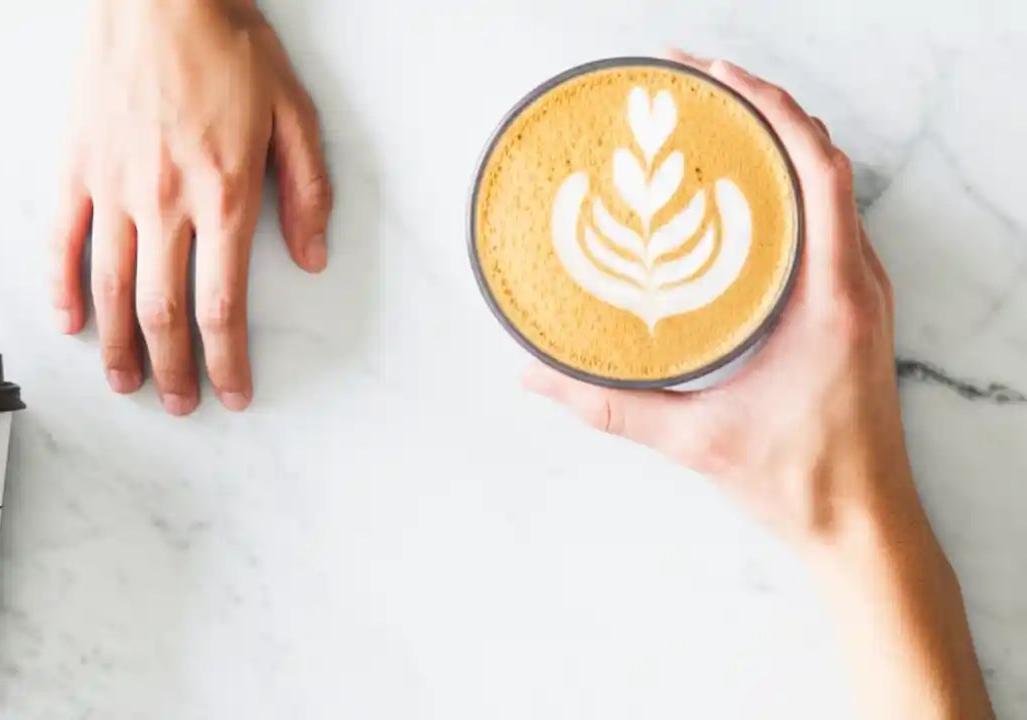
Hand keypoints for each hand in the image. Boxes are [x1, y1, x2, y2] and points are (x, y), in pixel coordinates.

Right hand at [51, 0, 332, 413]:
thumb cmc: (228, 45)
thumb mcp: (293, 111)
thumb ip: (308, 191)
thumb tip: (313, 259)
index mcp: (226, 196)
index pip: (224, 305)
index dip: (228, 361)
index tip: (233, 394)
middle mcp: (167, 205)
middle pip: (167, 313)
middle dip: (175, 370)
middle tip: (179, 405)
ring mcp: (115, 189)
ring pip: (114, 290)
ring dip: (121, 347)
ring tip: (126, 385)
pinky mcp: (77, 167)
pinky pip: (63, 240)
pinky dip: (64, 287)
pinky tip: (71, 322)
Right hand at [524, 52, 908, 551]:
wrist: (864, 525)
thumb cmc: (801, 482)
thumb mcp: (696, 441)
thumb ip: (610, 407)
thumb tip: (536, 377)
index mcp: (831, 297)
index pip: (817, 167)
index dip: (769, 107)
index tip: (712, 77)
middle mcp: (857, 282)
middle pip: (824, 158)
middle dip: (763, 107)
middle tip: (695, 87)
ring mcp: (861, 292)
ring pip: (831, 186)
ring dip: (780, 143)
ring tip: (714, 125)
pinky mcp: (853, 308)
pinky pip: (830, 219)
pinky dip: (791, 185)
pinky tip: (740, 195)